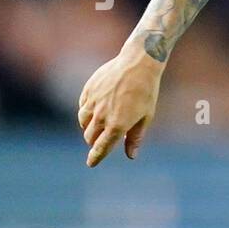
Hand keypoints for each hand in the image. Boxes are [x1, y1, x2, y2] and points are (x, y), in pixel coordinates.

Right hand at [77, 42, 164, 166]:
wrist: (138, 64)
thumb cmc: (146, 92)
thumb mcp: (145, 117)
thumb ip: (135, 137)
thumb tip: (131, 156)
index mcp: (117, 125)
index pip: (101, 147)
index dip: (95, 157)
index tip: (91, 163)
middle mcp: (101, 116)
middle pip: (89, 137)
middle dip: (94, 142)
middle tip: (101, 140)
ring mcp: (93, 102)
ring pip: (83, 122)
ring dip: (89, 127)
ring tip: (99, 124)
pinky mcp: (88, 90)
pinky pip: (82, 106)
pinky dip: (87, 111)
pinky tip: (96, 108)